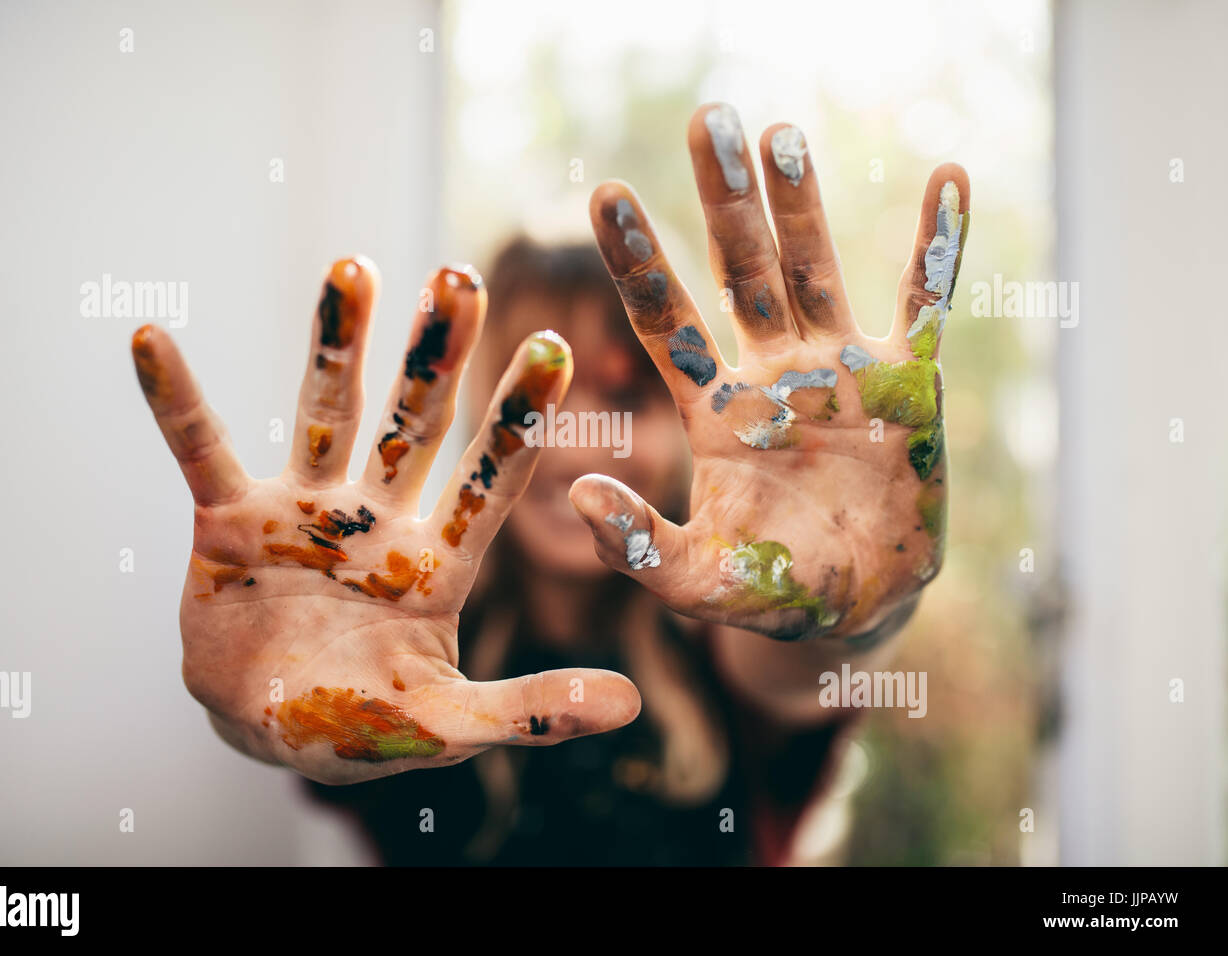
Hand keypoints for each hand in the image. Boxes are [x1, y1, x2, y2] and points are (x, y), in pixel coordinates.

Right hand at [132, 260, 639, 782]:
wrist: (265, 725)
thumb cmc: (365, 725)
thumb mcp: (446, 725)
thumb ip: (530, 711)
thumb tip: (632, 704)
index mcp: (439, 564)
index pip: (487, 481)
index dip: (517, 421)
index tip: (553, 350)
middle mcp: (380, 519)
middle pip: (416, 426)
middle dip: (439, 356)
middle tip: (464, 277)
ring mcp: (307, 511)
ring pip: (326, 413)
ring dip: (337, 343)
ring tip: (354, 266)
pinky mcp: (231, 517)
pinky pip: (200, 449)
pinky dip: (176, 402)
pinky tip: (152, 340)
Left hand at [571, 103, 968, 641]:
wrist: (856, 603)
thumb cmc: (770, 591)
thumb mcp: (698, 579)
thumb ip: (639, 545)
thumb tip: (576, 493)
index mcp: (712, 410)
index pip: (665, 321)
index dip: (640, 260)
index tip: (606, 193)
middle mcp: (770, 373)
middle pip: (740, 271)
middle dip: (724, 199)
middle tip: (707, 118)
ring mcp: (839, 370)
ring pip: (817, 271)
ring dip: (804, 204)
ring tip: (783, 129)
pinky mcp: (907, 384)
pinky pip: (925, 303)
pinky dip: (937, 246)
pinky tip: (948, 177)